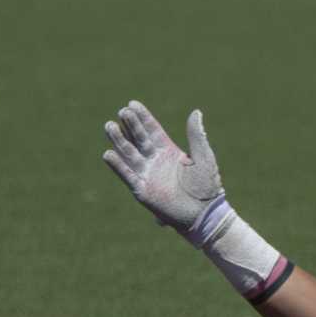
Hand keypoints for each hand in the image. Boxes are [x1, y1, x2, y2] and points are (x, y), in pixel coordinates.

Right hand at [102, 101, 224, 238]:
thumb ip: (197, 136)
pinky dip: (118, 165)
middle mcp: (154, 160)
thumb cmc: (207, 186)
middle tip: (122, 112)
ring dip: (119, 140)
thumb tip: (196, 112)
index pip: (152, 130)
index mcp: (168, 150)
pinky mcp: (142, 189)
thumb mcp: (204, 157)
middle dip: (130, 125)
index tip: (132, 104)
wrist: (204, 213)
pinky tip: (108, 153)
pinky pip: (127, 175)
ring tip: (109, 126)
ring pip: (129, 153)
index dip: (142, 118)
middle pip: (138, 139)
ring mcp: (146, 174)